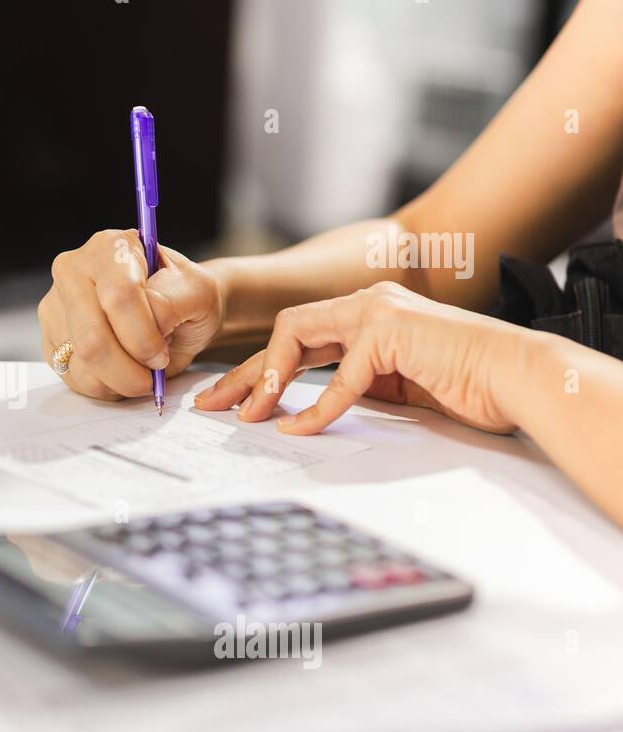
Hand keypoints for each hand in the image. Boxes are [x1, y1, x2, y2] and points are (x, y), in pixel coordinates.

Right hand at [38, 229, 223, 399]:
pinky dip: (106, 387)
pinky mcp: (51, 342)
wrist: (177, 318)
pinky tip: (121, 372)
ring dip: (120, 380)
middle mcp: (74, 273)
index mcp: (109, 248)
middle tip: (151, 373)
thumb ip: (172, 302)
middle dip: (128, 368)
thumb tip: (147, 323)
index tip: (161, 353)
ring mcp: (56, 308)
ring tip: (139, 369)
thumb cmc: (184, 299)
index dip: (143, 335)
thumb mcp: (196, 291)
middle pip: (91, 336)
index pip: (118, 295)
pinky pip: (74, 379)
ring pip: (82, 363)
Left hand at [194, 281, 524, 434]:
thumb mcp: (394, 384)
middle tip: (212, 403)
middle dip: (245, 372)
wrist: (518, 377)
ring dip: (266, 381)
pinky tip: (295, 428)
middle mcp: (366, 303)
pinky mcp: (390, 332)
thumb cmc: (466, 383)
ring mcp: (377, 311)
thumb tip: (306, 410)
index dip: (260, 369)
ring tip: (245, 415)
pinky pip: (339, 378)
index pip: (296, 336)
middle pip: (285, 333)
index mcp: (366, 312)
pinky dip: (315, 408)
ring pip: (296, 338)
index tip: (234, 400)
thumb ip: (355, 383)